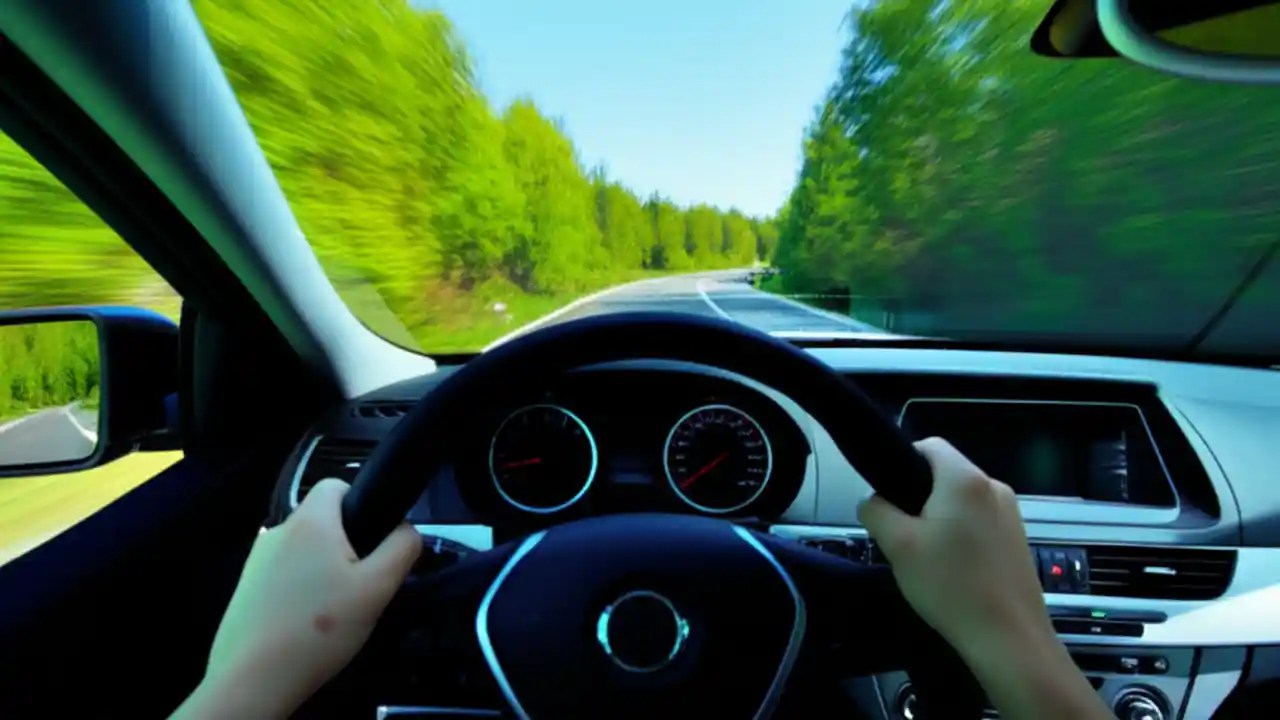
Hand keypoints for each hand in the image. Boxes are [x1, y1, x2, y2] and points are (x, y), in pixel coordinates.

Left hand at [175, 478, 421, 718]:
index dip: (361, 502)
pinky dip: (299, 590)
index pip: (336, 483)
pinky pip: (283, 575)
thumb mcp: (377, 589)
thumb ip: (401, 549)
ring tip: (335, 610)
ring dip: (322, 569)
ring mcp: (256, 561)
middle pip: (322, 520)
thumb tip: (408, 529)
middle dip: (346, 544)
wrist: (252, 679)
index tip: (374, 540)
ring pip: (304, 550)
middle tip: (362, 584)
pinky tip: (307, 624)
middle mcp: (278, 531)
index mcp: (310, 521)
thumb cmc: (319, 628)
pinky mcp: (245, 589)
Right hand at [858, 437, 1049, 660]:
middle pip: (945, 474)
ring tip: (926, 555)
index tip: (888, 498)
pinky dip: (961, 534)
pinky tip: (952, 568)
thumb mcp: (898, 545)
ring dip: (940, 517)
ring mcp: (1011, 513)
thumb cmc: (950, 585)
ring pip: (961, 500)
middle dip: (919, 496)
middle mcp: (994, 487)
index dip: (902, 463)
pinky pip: (979, 521)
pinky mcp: (1018, 538)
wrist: (1007, 637)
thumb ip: (876, 510)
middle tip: (901, 533)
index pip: (929, 445)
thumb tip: (873, 500)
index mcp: (965, 479)